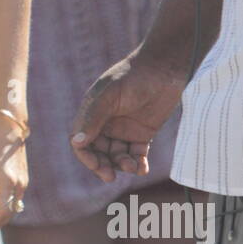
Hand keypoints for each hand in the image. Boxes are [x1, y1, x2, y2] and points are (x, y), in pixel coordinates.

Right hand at [69, 49, 186, 182]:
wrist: (165, 67)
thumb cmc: (135, 76)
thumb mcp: (110, 96)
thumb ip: (94, 118)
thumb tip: (77, 143)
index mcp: (92, 112)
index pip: (81, 140)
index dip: (86, 156)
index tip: (96, 166)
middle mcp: (105, 123)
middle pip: (98, 152)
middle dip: (102, 165)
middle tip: (110, 176)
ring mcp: (124, 129)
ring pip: (117, 156)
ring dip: (122, 165)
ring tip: (133, 166)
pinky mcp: (143, 133)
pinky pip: (136, 154)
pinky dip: (138, 164)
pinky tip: (142, 168)